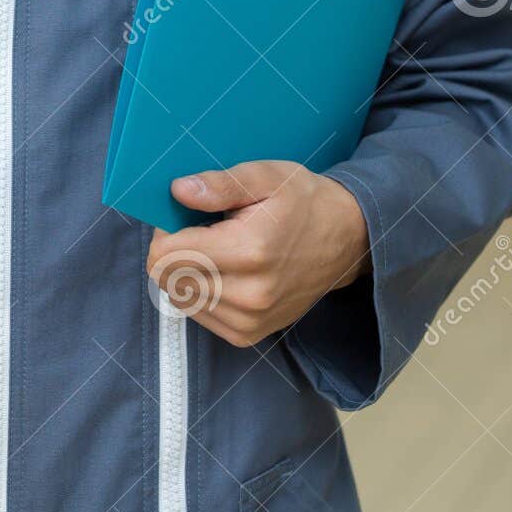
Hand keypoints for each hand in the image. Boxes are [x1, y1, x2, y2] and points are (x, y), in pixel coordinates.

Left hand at [146, 161, 370, 347]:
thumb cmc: (303, 201)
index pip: (166, 255)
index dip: (165, 230)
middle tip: (201, 229)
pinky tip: (222, 272)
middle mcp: (249, 294)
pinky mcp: (249, 335)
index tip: (183, 216)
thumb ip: (220, 184)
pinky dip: (200, 292)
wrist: (346, 239)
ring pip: (180, 298)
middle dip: (174, 250)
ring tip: (217, 249)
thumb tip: (178, 191)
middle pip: (167, 279)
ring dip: (186, 272)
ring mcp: (250, 320)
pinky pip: (198, 315)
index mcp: (249, 251)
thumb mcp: (265, 177)